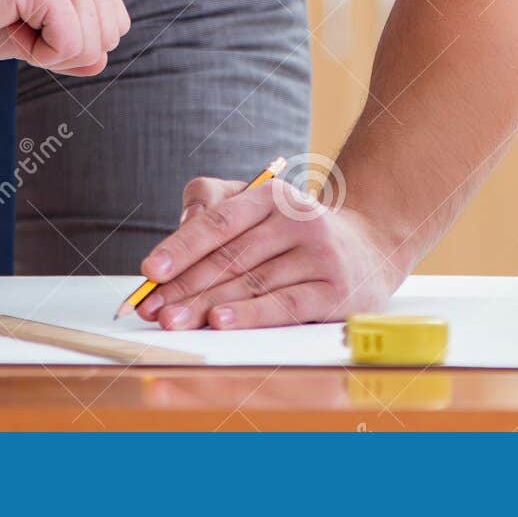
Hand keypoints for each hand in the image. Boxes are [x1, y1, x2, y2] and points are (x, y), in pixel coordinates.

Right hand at [0, 0, 128, 74]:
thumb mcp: (33, 38)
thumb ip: (74, 47)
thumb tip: (101, 61)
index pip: (114, 26)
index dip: (71, 44)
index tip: (28, 23)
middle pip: (108, 36)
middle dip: (62, 50)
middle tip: (15, 22)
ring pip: (91, 44)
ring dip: (46, 51)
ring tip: (9, 18)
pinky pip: (67, 45)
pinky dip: (37, 53)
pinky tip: (5, 20)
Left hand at [134, 174, 404, 328]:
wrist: (367, 248)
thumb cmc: (292, 230)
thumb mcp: (256, 203)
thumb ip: (212, 203)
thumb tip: (182, 226)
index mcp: (272, 195)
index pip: (219, 222)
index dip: (181, 247)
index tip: (150, 270)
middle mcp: (298, 219)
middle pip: (231, 257)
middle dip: (185, 286)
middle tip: (152, 308)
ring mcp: (319, 255)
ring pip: (253, 283)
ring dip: (207, 305)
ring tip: (174, 320)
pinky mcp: (335, 289)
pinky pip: (285, 304)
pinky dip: (251, 314)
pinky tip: (221, 321)